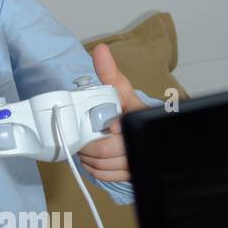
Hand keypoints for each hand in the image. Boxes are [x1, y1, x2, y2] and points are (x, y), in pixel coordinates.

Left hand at [77, 42, 143, 182]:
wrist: (146, 133)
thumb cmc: (130, 111)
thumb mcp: (122, 91)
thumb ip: (109, 73)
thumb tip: (100, 50)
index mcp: (139, 120)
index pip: (125, 129)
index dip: (114, 129)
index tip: (110, 126)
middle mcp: (140, 143)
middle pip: (106, 152)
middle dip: (87, 145)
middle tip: (81, 137)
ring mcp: (137, 161)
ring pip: (104, 166)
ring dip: (88, 158)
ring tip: (86, 147)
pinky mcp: (131, 175)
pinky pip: (107, 177)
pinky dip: (95, 169)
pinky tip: (93, 159)